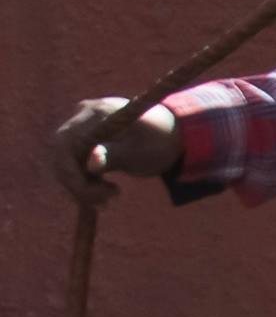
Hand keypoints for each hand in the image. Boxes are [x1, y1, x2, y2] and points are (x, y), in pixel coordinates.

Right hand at [44, 97, 177, 200]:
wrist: (171, 134)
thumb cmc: (158, 141)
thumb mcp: (140, 151)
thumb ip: (114, 156)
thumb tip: (90, 163)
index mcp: (93, 113)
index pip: (65, 146)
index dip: (72, 175)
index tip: (93, 196)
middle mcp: (81, 116)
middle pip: (63, 156)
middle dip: (79, 185)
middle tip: (105, 203)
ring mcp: (80, 126)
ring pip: (66, 163)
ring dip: (82, 186)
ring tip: (109, 199)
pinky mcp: (82, 139)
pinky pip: (73, 164)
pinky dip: (84, 181)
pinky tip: (103, 193)